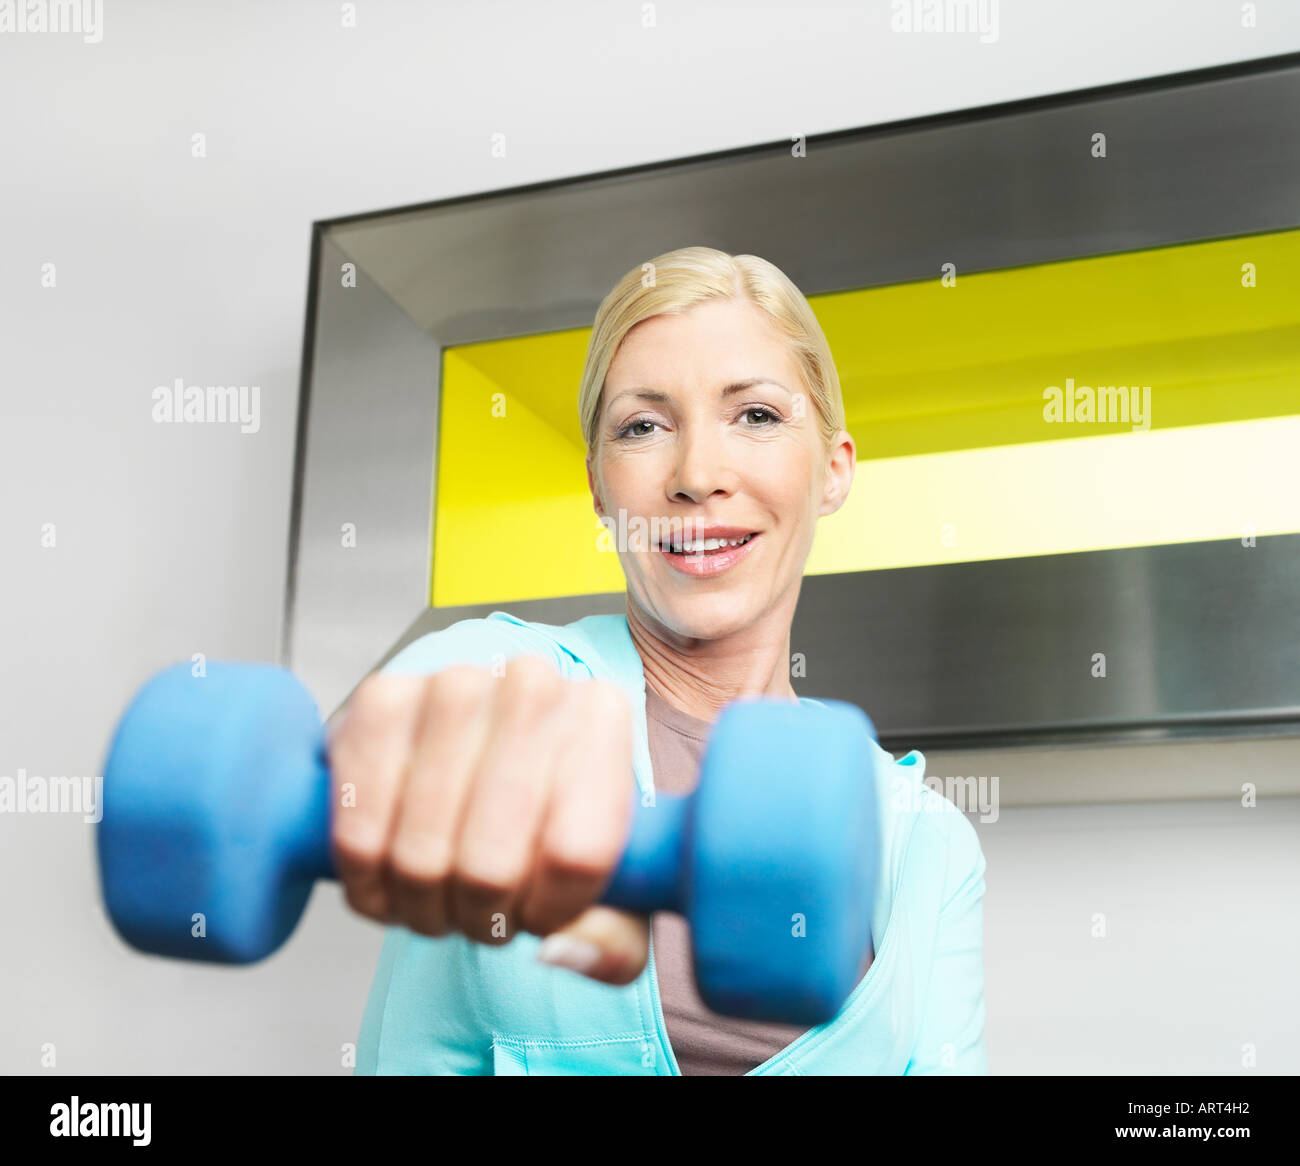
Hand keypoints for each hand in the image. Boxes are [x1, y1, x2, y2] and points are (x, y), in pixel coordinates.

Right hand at [327, 655, 649, 984]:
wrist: (479, 740)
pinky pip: (358, 831)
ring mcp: (451, 684)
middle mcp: (533, 684)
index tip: (540, 918)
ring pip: (420, 855)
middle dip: (478, 917)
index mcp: (602, 718)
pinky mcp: (379, 699)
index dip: (549, 913)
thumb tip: (559, 951)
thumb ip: (612, 939)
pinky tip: (388, 876)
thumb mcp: (609, 884)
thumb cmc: (549, 815)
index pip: (576, 855)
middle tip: (481, 916)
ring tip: (439, 897)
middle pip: (490, 864)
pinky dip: (367, 879)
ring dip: (421, 904)